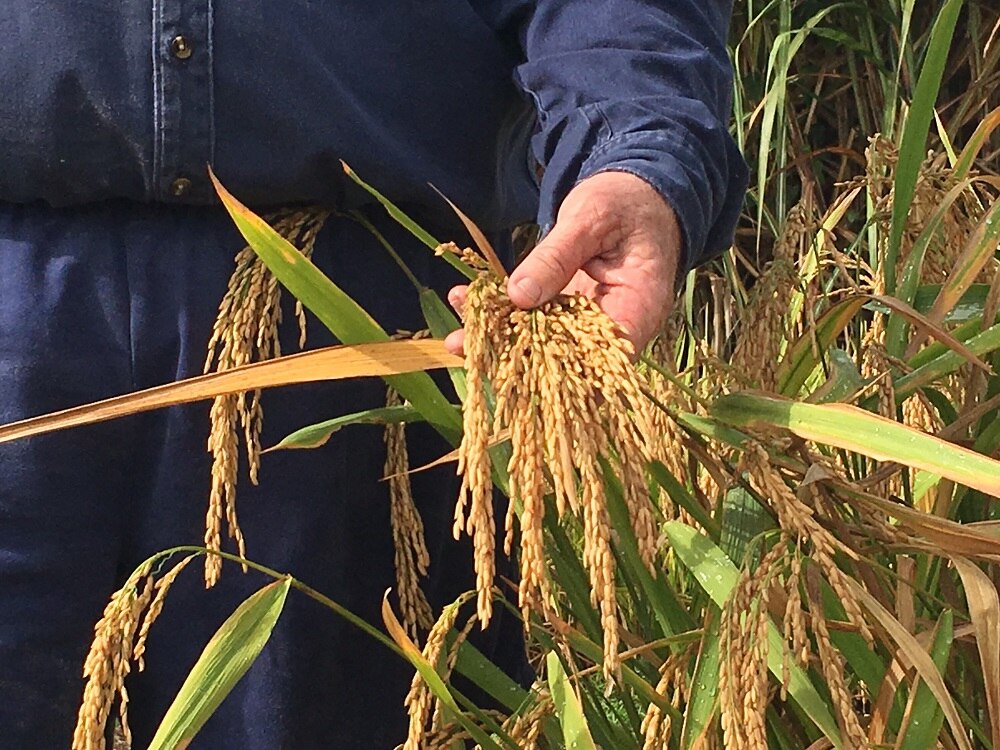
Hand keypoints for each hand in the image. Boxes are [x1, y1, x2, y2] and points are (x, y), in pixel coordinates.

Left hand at [445, 171, 681, 354]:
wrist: (635, 192)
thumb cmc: (625, 201)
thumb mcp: (590, 218)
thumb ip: (557, 256)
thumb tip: (519, 296)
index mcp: (639, 309)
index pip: (603, 358)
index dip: (560, 370)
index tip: (514, 364)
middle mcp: (614, 325)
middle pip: (565, 357)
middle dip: (513, 357)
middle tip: (465, 349)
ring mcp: (588, 321)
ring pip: (543, 342)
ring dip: (499, 339)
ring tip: (456, 337)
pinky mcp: (567, 309)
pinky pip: (534, 319)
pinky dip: (502, 314)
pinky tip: (466, 302)